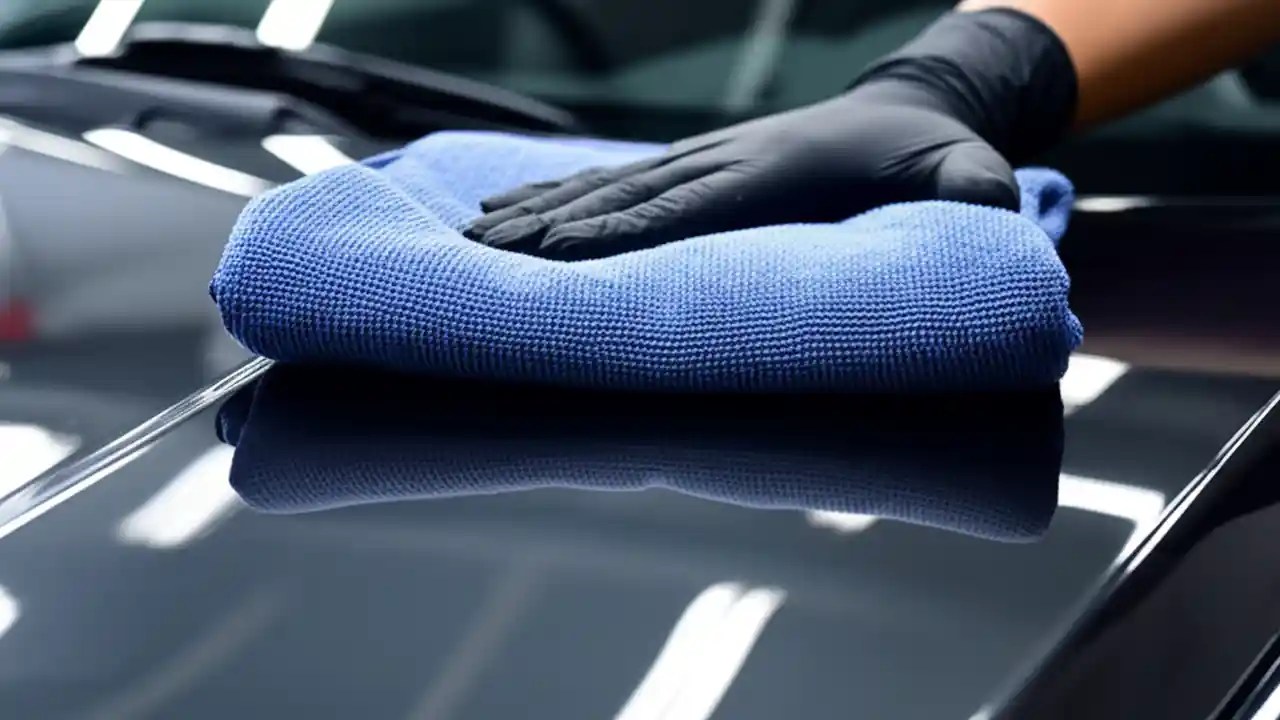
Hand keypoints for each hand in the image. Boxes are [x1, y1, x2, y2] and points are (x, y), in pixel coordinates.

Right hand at [463, 81, 1018, 259]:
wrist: (908, 108)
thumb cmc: (931, 157)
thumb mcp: (969, 172)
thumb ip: (975, 191)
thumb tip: (990, 213)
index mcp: (772, 173)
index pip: (683, 209)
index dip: (616, 234)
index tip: (552, 258)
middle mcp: (720, 163)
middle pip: (620, 199)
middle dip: (548, 232)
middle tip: (479, 262)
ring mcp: (700, 161)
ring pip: (602, 188)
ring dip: (535, 216)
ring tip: (471, 241)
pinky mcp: (692, 169)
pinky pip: (611, 182)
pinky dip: (553, 198)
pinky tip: (507, 214)